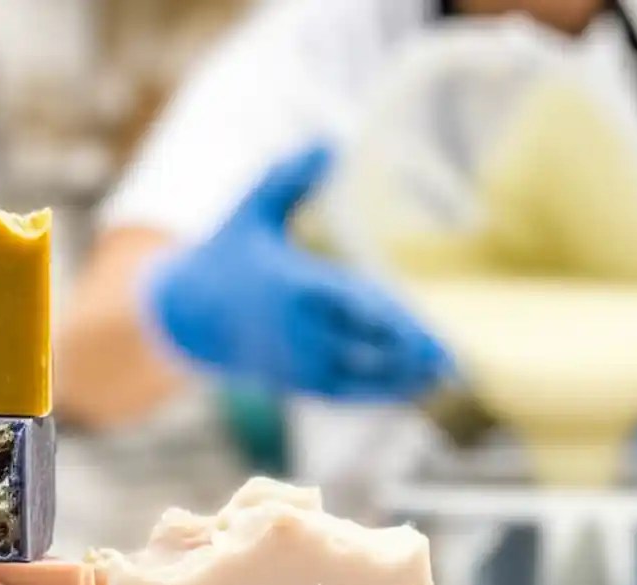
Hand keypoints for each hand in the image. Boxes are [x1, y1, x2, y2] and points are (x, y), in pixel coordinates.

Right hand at [144, 146, 448, 400]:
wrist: (185, 317)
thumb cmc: (226, 256)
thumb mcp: (250, 211)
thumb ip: (287, 178)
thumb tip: (330, 141)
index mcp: (289, 286)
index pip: (348, 304)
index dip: (388, 318)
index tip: (423, 322)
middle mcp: (295, 330)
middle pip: (360, 344)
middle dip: (406, 352)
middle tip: (451, 353)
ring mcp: (295, 361)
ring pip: (357, 375)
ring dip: (402, 377)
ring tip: (445, 371)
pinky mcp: (295, 382)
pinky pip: (345, 393)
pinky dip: (380, 391)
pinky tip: (415, 383)